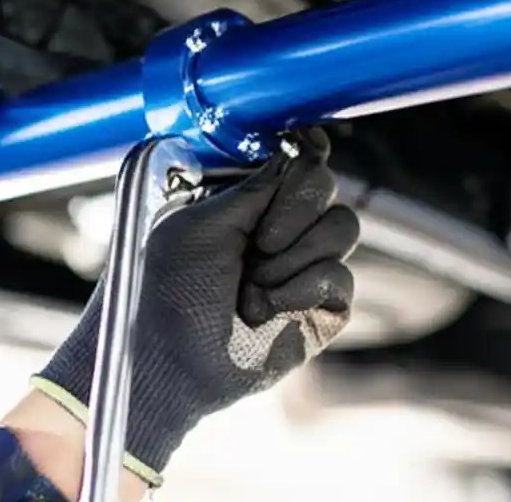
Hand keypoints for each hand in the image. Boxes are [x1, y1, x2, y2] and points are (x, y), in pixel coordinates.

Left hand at [35, 128, 358, 476]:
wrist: (170, 361)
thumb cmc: (168, 289)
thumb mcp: (200, 222)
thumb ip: (253, 185)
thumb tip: (297, 153)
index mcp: (243, 199)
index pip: (295, 158)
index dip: (305, 151)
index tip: (305, 149)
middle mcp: (277, 227)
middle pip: (325, 185)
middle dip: (294, 209)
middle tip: (258, 241)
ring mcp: (301, 265)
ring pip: (342, 227)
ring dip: (294, 255)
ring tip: (250, 284)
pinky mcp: (320, 307)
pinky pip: (340, 276)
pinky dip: (301, 289)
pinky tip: (264, 308)